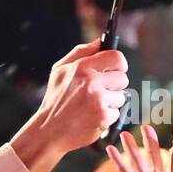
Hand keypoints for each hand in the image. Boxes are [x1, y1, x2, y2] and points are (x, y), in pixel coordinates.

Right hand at [11, 40, 128, 171]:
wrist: (49, 130)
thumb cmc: (55, 98)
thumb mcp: (60, 70)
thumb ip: (81, 52)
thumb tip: (101, 41)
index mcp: (82, 67)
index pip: (117, 58)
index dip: (119, 64)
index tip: (115, 69)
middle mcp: (92, 82)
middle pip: (123, 78)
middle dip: (115, 85)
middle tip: (100, 91)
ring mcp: (99, 101)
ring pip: (121, 97)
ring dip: (111, 102)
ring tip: (92, 105)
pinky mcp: (103, 117)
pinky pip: (117, 113)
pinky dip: (107, 116)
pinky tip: (92, 116)